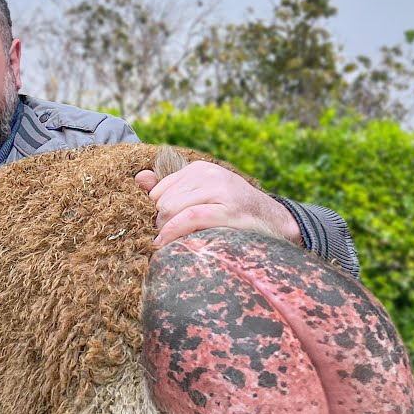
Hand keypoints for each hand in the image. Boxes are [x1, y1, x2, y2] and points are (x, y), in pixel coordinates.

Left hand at [135, 161, 300, 247]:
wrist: (274, 221)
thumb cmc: (232, 213)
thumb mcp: (201, 197)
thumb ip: (169, 189)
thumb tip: (138, 179)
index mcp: (199, 169)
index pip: (158, 190)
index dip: (152, 212)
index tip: (154, 229)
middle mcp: (209, 174)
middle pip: (162, 200)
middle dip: (158, 223)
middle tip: (160, 239)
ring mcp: (221, 190)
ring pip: (172, 208)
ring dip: (164, 230)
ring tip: (164, 244)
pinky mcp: (229, 210)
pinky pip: (190, 218)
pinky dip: (173, 231)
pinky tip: (164, 244)